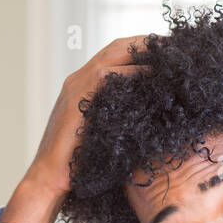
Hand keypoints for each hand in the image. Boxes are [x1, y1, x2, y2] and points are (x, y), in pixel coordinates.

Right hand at [26, 35, 155, 196]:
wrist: (49, 179)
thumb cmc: (78, 164)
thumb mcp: (103, 133)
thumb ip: (118, 117)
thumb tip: (149, 115)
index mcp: (83, 85)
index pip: (115, 55)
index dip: (141, 49)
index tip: (167, 52)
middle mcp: (78, 79)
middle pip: (117, 47)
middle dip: (146, 43)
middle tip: (174, 45)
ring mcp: (75, 87)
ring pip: (112, 54)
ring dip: (142, 50)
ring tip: (169, 53)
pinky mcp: (75, 100)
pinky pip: (106, 77)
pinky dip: (130, 72)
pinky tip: (151, 73)